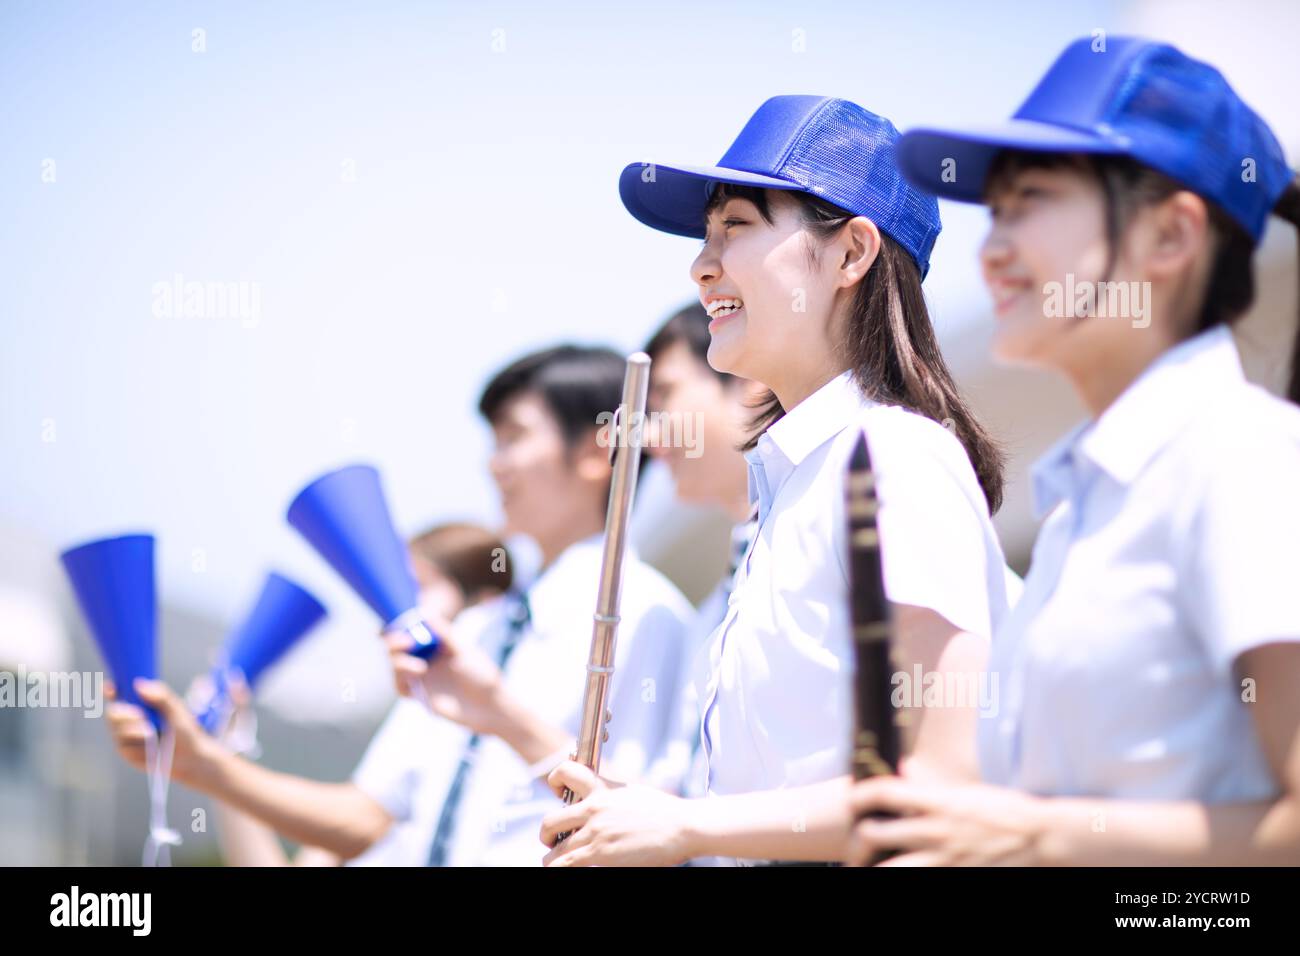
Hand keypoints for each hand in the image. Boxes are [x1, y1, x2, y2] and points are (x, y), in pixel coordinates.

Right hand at [104, 678, 222, 787]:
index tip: (111, 688)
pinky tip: (149, 741)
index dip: (110, 690)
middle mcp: (128, 718)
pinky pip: (122, 743)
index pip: (119, 694)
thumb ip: (161, 696)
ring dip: (132, 728)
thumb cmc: (184, 729)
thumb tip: (139, 685)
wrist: (189, 756)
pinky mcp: (126, 750)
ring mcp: (125, 735)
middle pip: (112, 711)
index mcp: (139, 703)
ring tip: (150, 731)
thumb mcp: (176, 710)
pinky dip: (136, 741)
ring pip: (116, 728)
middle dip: (121, 712)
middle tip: (138, 715)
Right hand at [385, 622, 507, 735]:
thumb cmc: (482, 676)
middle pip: (398, 649)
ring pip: (396, 667)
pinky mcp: (421, 695)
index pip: (412, 632)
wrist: (489, 707)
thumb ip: (444, 634)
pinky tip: (415, 677)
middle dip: (394, 644)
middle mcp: (426, 659)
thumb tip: (425, 612)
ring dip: (399, 663)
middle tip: (404, 642)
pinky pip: (401, 688)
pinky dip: (399, 681)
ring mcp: (423, 678)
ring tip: (419, 668)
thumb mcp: (463, 651)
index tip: (400, 628)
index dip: (400, 629)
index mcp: (437, 645)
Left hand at [539, 761, 691, 866]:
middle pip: (549, 822)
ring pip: (554, 852)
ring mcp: (596, 834)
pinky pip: (568, 866)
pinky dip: (563, 869)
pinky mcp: (601, 856)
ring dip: (553, 859)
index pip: (565, 772)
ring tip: (558, 863)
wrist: (682, 826)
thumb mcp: (632, 792)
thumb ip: (611, 794)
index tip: (557, 794)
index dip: (554, 780)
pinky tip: (570, 869)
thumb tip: (602, 798)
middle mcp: (594, 809)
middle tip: (550, 841)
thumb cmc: (664, 812)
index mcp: (601, 789)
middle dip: (545, 835)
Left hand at [846, 775, 1050, 865]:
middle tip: (856, 843)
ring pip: (888, 870)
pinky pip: (915, 882)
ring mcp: (943, 859)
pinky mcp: (955, 877)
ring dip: (872, 869)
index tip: (852, 800)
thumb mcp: (966, 791)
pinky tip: (898, 875)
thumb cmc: (1006, 811)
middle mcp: (935, 830)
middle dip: (858, 840)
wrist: (1042, 837)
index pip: (886, 792)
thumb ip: (930, 786)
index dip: (860, 795)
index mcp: (938, 802)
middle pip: (874, 833)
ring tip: (865, 868)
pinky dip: (902, 879)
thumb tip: (903, 770)